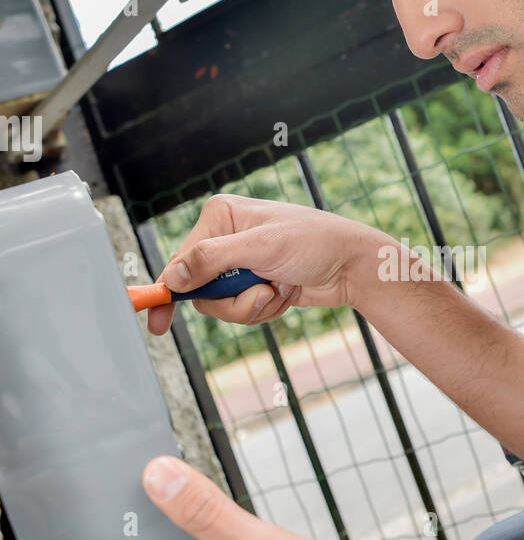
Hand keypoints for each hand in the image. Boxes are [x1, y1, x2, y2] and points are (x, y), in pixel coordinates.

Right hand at [146, 193, 372, 335]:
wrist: (352, 265)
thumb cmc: (314, 243)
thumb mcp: (261, 248)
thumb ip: (213, 259)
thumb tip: (173, 276)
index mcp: (220, 216)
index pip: (181, 261)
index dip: (168, 292)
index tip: (155, 323)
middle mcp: (224, 238)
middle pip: (200, 290)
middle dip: (235, 301)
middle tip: (264, 293)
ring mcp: (240, 263)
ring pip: (223, 306)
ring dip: (255, 306)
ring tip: (281, 290)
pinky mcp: (254, 283)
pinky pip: (243, 310)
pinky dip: (267, 308)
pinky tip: (288, 292)